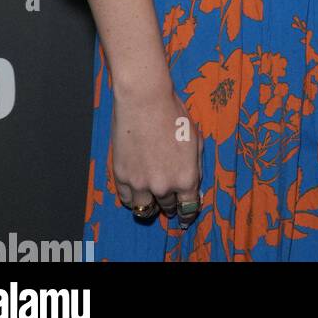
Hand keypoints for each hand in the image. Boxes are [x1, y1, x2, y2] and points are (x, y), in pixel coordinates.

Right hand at [110, 82, 201, 226]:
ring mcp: (140, 184)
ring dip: (150, 205)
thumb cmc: (174, 115)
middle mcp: (163, 186)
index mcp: (186, 178)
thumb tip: (193, 186)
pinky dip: (132, 198)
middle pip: (168, 207)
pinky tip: (136, 190)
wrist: (145, 100)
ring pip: (145, 209)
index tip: (186, 217)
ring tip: (151, 199)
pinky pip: (127, 199)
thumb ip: (195, 167)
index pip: (189, 209)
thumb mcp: (196, 140)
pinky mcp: (121, 177)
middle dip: (170, 204)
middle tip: (169, 200)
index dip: (188, 215)